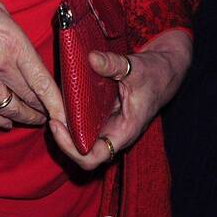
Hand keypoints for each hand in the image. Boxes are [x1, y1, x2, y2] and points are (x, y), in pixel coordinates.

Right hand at [0, 0, 66, 130]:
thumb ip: (16, 34)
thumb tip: (24, 49)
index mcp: (13, 45)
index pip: (43, 83)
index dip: (59, 104)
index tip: (70, 115)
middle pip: (29, 100)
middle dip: (45, 110)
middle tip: (54, 112)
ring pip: (9, 111)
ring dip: (25, 118)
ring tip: (35, 119)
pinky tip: (6, 122)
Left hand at [49, 28, 192, 170]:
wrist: (165, 69)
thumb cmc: (155, 73)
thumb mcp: (136, 67)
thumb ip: (114, 64)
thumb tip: (91, 58)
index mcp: (124, 131)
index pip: (93, 157)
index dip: (71, 148)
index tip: (57, 125)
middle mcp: (115, 134)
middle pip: (83, 152)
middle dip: (64, 138)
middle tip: (51, 115)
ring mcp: (110, 126)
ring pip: (82, 139)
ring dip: (66, 127)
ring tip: (54, 108)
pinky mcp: (106, 115)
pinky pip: (85, 123)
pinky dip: (72, 115)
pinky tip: (63, 100)